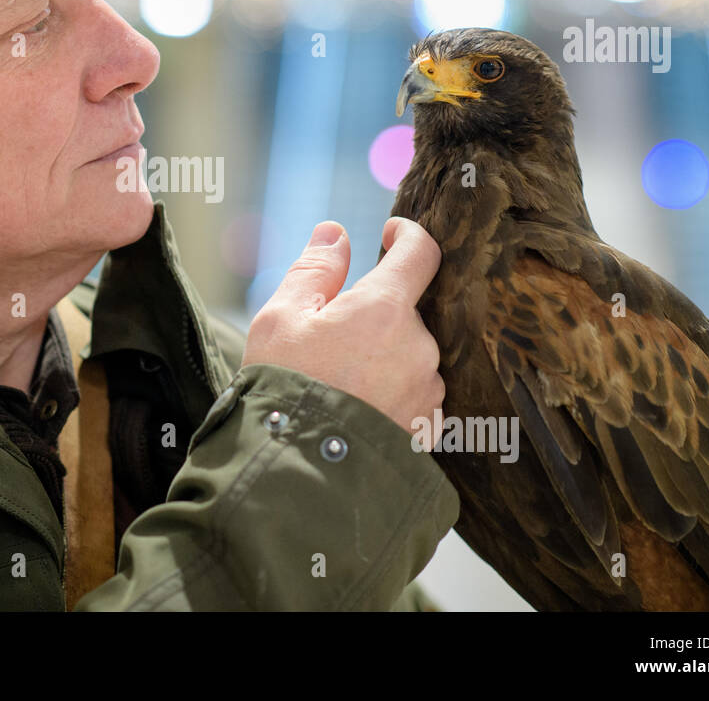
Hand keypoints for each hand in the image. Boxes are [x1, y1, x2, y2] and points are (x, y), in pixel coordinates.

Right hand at [241, 218, 445, 447]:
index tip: (388, 233)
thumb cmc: (282, 390)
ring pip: (412, 355)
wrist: (293, 475)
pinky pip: (415, 395)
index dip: (406, 235)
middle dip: (374, 314)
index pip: (420, 253)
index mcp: (385, 309)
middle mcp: (419, 347)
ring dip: (384, 356)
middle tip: (330, 338)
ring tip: (338, 382)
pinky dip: (391, 392)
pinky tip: (355, 408)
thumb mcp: (280, 318)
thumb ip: (314, 270)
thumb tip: (335, 233)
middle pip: (407, 311)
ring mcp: (427, 391)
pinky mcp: (427, 428)